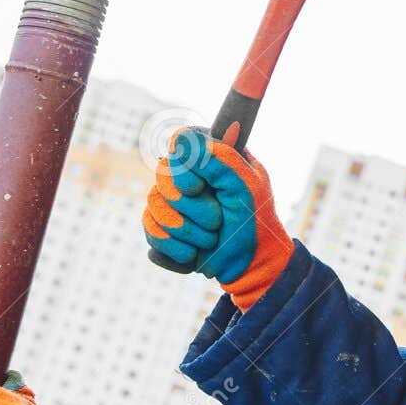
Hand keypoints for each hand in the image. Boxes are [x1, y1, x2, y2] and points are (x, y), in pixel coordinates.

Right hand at [143, 128, 293, 310]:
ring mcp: (173, 198)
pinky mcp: (161, 224)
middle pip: (163, 172)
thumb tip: (190, 138)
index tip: (198, 187)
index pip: (183, 139)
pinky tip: (193, 254)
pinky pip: (150, 228)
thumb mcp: (248, 187)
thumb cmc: (255, 223)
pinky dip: (174, 246)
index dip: (183, 163)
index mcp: (213, 156)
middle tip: (217, 220)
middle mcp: (190, 173)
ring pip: (154, 202)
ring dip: (187, 229)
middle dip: (191, 206)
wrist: (249, 266)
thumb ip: (222, 158)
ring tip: (211, 239)